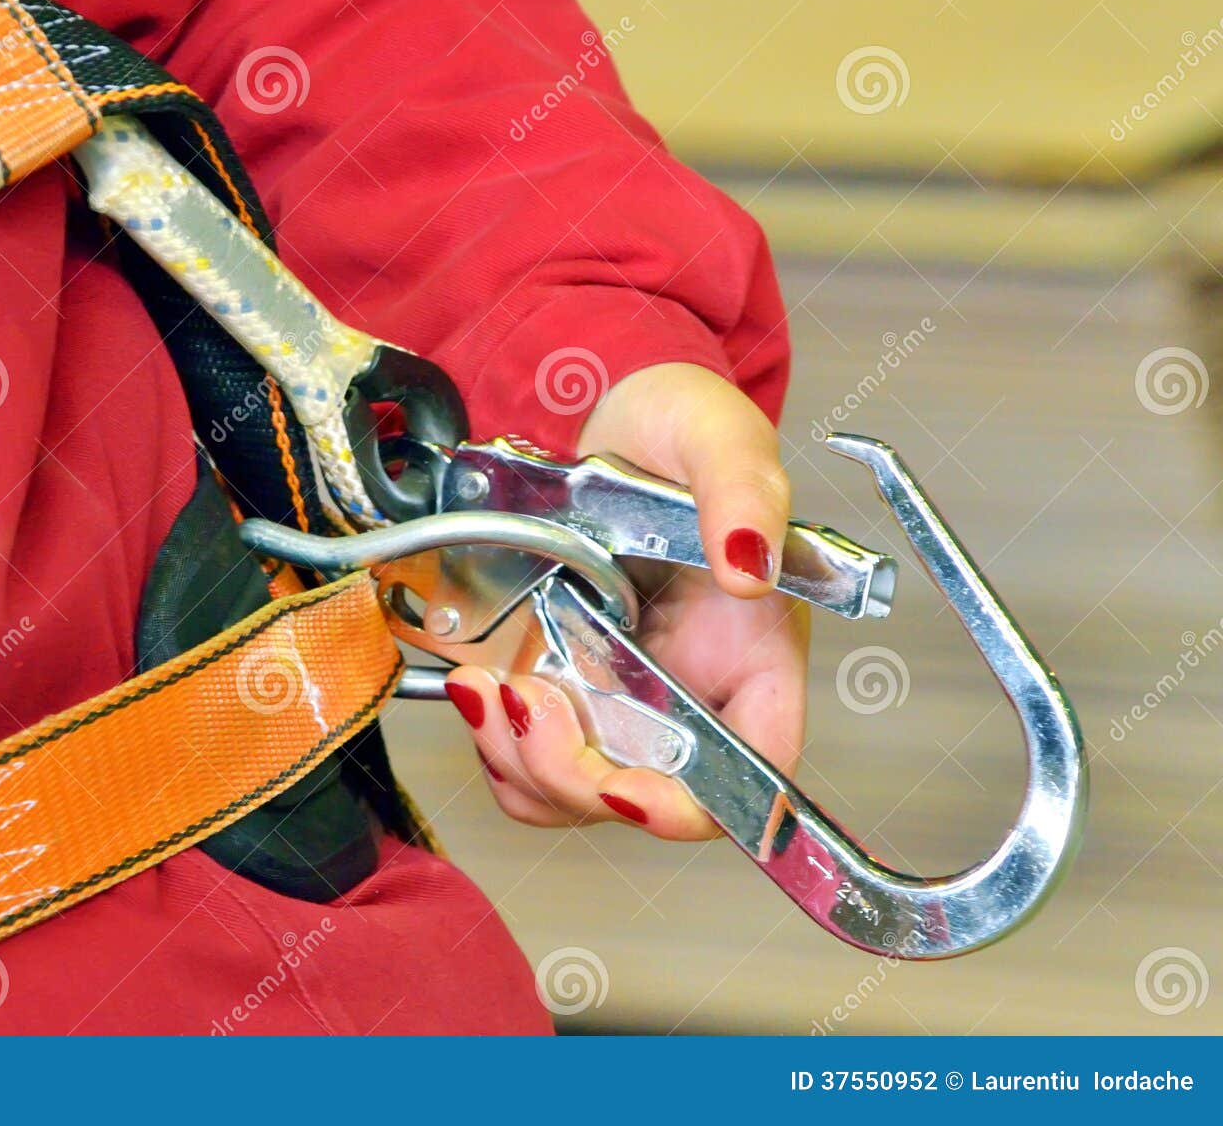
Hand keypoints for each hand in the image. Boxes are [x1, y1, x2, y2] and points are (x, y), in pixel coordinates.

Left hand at [443, 363, 809, 839]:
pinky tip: (476, 682)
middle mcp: (690, 693)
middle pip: (644, 798)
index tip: (621, 788)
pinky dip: (492, 741)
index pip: (751, 771)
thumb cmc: (681, 430)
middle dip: (571, 774)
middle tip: (525, 696)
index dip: (688, 806)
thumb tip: (749, 567)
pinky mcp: (562, 688)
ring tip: (488, 685)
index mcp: (754, 655)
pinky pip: (523, 758)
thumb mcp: (716, 436)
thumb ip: (743, 492)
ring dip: (518, 759)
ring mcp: (620, 698)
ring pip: (572, 791)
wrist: (609, 423)